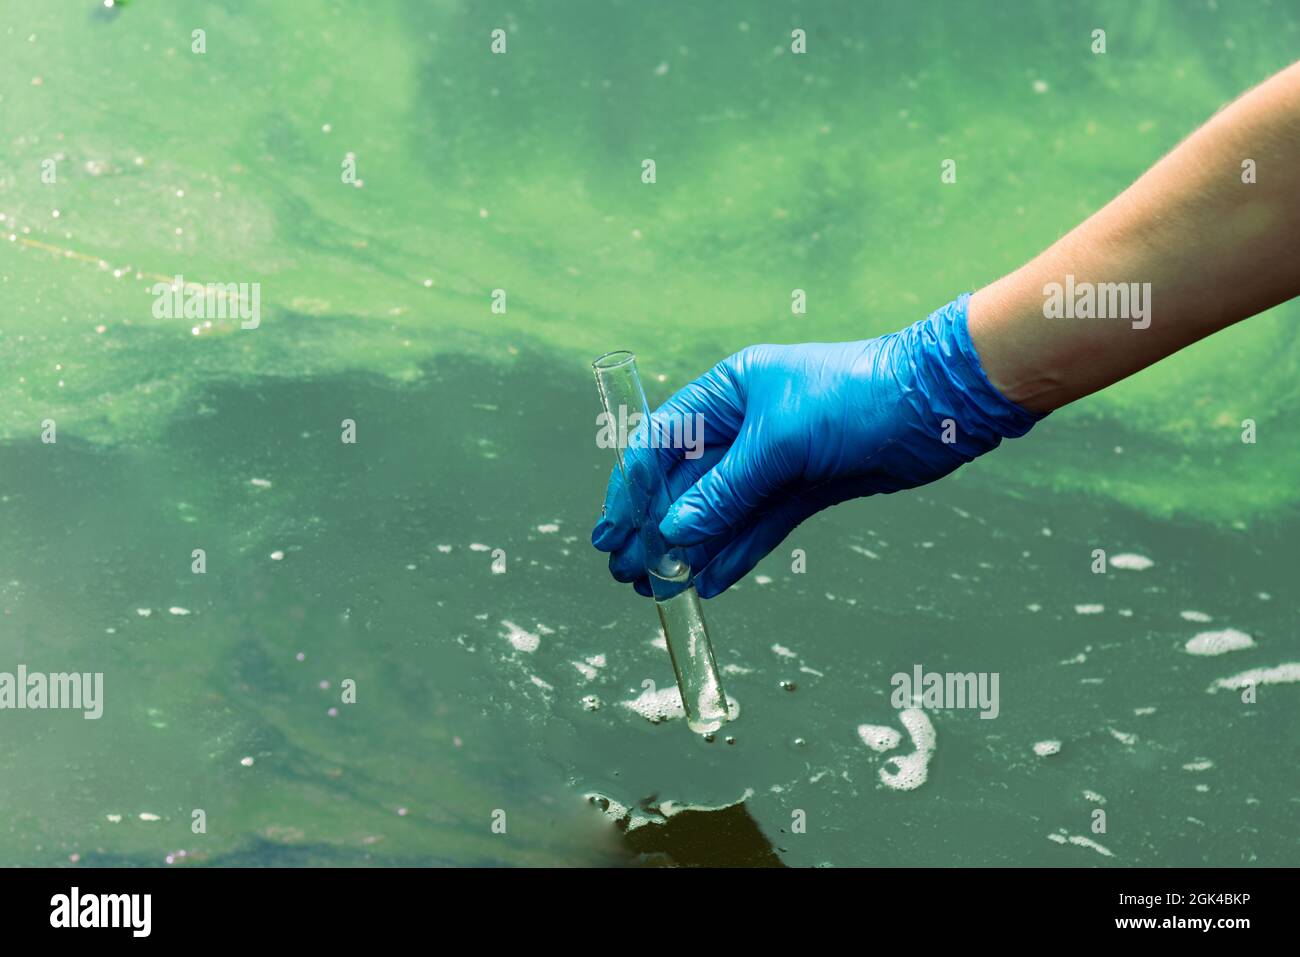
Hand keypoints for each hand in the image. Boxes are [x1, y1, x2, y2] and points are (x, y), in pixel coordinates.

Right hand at [591, 296, 1042, 597]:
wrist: (936, 405)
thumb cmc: (856, 397)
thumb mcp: (781, 440)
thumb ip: (726, 489)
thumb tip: (674, 532)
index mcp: (726, 393)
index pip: (660, 442)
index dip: (632, 490)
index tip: (614, 532)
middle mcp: (742, 425)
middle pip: (683, 483)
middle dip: (653, 528)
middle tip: (626, 572)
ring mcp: (773, 460)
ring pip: (718, 511)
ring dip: (690, 549)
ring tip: (659, 590)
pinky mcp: (804, 489)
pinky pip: (757, 525)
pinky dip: (735, 553)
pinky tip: (709, 582)